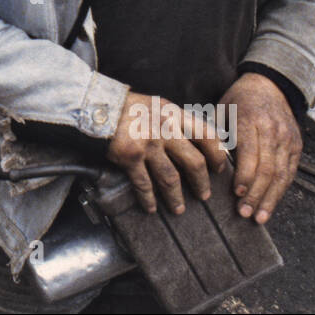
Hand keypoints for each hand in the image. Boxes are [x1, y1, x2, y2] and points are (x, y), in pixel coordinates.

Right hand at [106, 91, 227, 214]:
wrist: (95, 107)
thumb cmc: (126, 107)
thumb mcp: (156, 106)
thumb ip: (174, 120)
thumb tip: (194, 140)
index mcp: (174, 114)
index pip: (207, 135)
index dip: (217, 154)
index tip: (218, 168)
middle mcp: (165, 129)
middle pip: (194, 161)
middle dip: (202, 182)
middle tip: (204, 195)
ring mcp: (148, 143)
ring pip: (171, 178)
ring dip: (176, 197)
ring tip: (179, 209)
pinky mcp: (131, 156)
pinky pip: (144, 184)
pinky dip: (148, 199)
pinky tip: (151, 208)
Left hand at [218, 73, 301, 223]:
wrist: (268, 85)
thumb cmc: (237, 102)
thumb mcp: (221, 111)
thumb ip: (216, 137)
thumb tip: (206, 167)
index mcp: (250, 119)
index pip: (250, 153)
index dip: (244, 176)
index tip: (236, 194)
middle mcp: (273, 130)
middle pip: (268, 168)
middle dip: (256, 194)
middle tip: (244, 213)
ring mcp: (288, 138)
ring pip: (281, 174)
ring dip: (270, 199)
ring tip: (259, 218)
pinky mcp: (297, 146)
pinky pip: (290, 173)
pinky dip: (280, 192)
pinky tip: (270, 206)